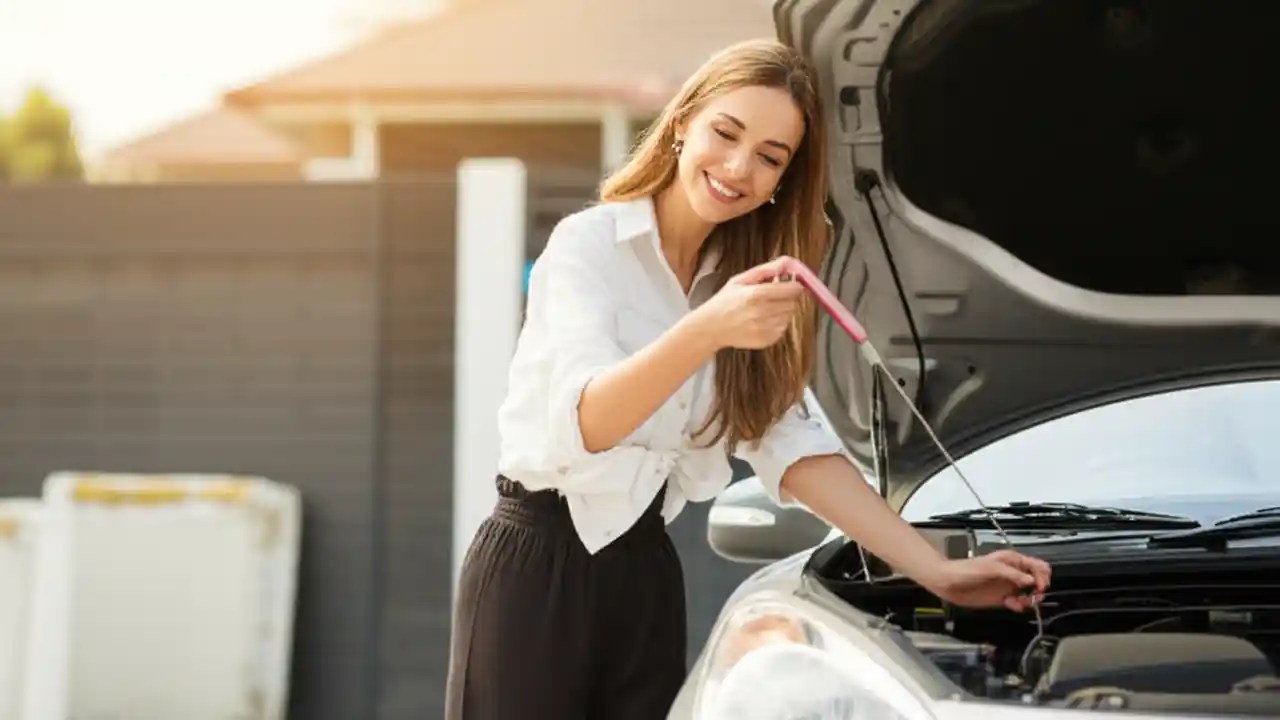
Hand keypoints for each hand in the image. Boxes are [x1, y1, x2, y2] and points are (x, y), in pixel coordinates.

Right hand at [692, 256, 804, 349]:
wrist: (711, 328)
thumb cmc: (724, 302)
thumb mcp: (740, 280)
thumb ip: (766, 270)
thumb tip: (786, 263)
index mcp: (756, 294)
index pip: (792, 289)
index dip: (794, 285)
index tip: (790, 284)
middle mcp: (762, 313)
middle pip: (793, 303)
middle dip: (787, 298)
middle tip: (773, 296)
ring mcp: (764, 328)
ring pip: (789, 316)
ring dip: (782, 311)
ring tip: (765, 309)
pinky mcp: (766, 340)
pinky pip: (782, 329)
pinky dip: (776, 324)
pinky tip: (762, 320)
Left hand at [926, 550, 1050, 611]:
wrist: (949, 583)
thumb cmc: (967, 570)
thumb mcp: (991, 568)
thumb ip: (1012, 574)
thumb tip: (1031, 581)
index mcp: (1013, 560)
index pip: (1038, 566)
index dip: (1042, 576)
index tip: (1039, 587)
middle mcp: (1013, 572)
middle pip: (1037, 580)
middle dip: (1039, 589)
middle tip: (1032, 596)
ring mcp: (1008, 585)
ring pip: (1030, 593)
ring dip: (1030, 599)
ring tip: (1020, 602)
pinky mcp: (1002, 598)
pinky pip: (1018, 602)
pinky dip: (1019, 605)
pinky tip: (1012, 605)